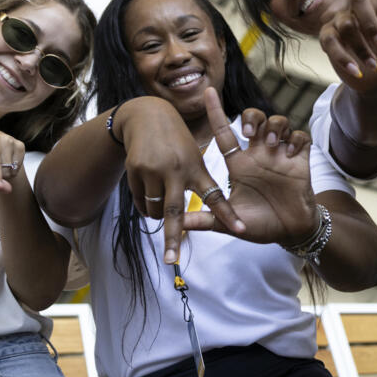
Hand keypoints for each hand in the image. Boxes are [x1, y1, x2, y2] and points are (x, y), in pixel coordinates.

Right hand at [115, 96, 244, 263]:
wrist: (146, 116)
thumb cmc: (177, 139)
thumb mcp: (193, 155)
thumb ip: (199, 182)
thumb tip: (204, 212)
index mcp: (196, 167)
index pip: (215, 195)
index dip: (227, 214)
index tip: (241, 230)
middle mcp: (175, 170)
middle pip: (174, 211)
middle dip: (172, 239)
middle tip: (172, 260)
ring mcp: (153, 170)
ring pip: (154, 210)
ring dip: (159, 218)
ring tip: (163, 210)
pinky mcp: (135, 170)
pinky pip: (140, 201)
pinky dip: (146, 206)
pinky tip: (150, 195)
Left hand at [182, 89, 315, 245]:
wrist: (290, 233)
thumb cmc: (259, 224)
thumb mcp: (230, 222)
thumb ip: (205, 220)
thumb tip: (178, 223)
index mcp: (239, 164)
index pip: (224, 132)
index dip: (216, 111)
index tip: (207, 91)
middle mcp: (258, 154)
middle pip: (254, 118)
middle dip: (251, 118)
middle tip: (249, 134)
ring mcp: (280, 155)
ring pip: (277, 122)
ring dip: (274, 126)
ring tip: (271, 144)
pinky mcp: (300, 160)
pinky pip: (300, 136)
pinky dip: (295, 139)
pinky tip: (290, 153)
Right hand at [318, 0, 376, 94]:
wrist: (375, 80)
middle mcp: (353, 5)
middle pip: (361, 2)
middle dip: (372, 27)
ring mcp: (339, 21)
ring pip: (349, 25)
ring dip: (364, 47)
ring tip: (376, 64)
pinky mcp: (328, 40)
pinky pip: (335, 47)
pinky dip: (348, 61)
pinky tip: (359, 72)